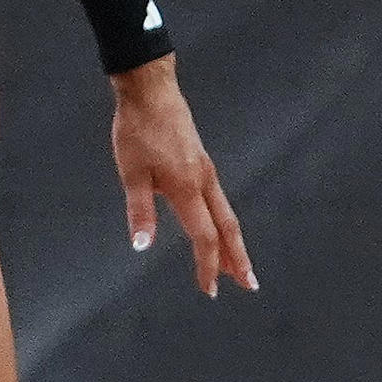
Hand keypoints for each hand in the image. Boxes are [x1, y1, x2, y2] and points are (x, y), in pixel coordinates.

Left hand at [110, 57, 253, 294]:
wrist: (151, 92)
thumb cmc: (138, 130)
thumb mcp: (132, 173)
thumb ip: (140, 211)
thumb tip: (142, 247)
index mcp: (186, 187)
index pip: (204, 237)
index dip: (207, 266)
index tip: (209, 290)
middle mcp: (203, 181)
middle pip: (227, 228)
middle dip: (237, 259)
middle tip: (249, 285)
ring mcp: (206, 171)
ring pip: (226, 215)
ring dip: (233, 243)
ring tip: (237, 267)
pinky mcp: (201, 163)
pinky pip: (218, 201)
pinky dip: (223, 223)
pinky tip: (218, 230)